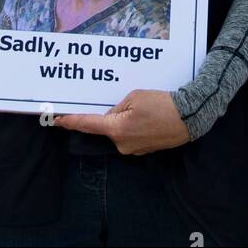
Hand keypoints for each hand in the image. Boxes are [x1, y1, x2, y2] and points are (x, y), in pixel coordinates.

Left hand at [54, 90, 190, 154]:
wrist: (191, 117)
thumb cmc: (162, 103)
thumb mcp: (134, 97)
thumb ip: (116, 107)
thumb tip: (112, 115)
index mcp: (116, 129)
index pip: (87, 125)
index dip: (70, 121)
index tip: (56, 119)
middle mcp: (121, 144)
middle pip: (106, 127)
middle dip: (111, 115)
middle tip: (127, 103)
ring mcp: (133, 150)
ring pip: (119, 131)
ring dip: (124, 120)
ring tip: (144, 108)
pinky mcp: (144, 150)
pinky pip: (131, 136)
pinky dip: (135, 126)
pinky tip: (148, 117)